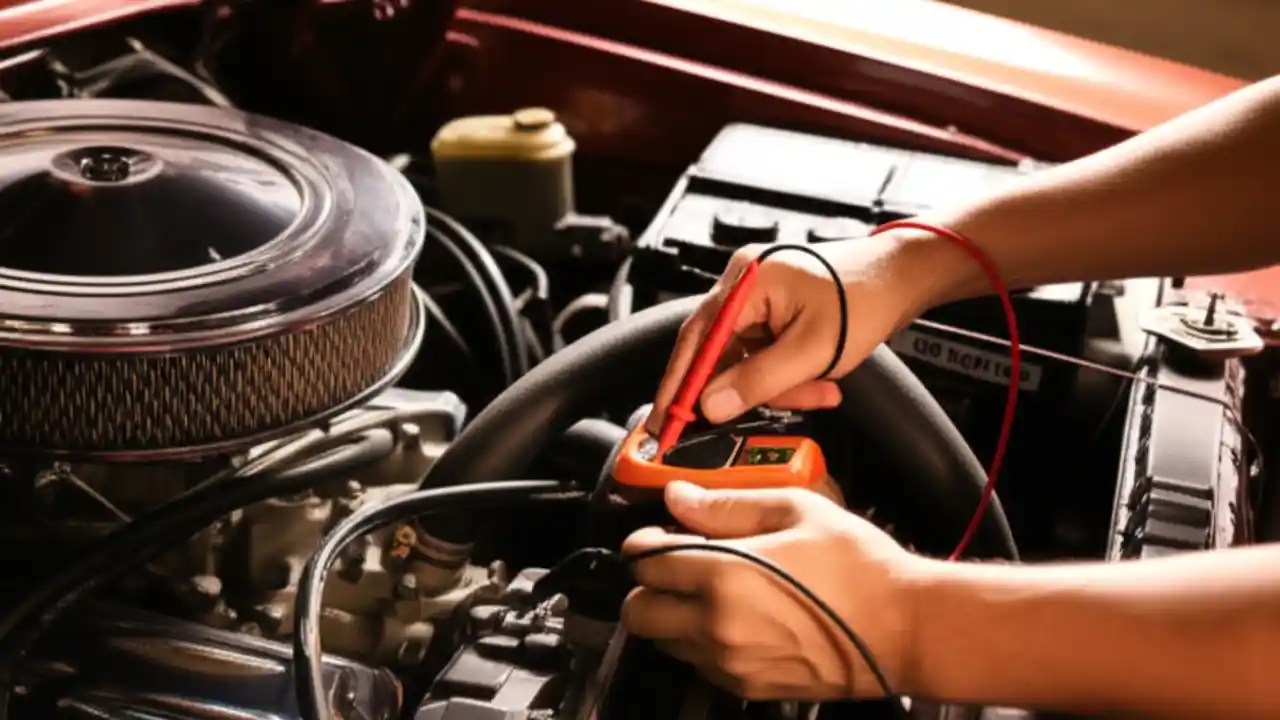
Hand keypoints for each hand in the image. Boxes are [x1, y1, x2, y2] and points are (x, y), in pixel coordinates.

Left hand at [620, 481, 928, 700]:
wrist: (905, 628)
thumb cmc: (858, 565)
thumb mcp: (794, 510)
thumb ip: (726, 504)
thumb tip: (678, 496)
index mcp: (722, 573)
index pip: (644, 560)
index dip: (646, 542)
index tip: (659, 535)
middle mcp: (716, 624)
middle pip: (638, 611)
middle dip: (649, 585)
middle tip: (677, 567)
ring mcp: (730, 662)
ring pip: (663, 641)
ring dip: (673, 616)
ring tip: (712, 592)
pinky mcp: (747, 687)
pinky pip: (698, 665)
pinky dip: (701, 644)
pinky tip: (738, 619)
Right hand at [645, 231, 951, 431]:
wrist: (903, 276)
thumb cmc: (866, 298)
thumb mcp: (812, 351)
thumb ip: (758, 381)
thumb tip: (711, 406)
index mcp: (746, 280)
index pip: (696, 341)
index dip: (679, 386)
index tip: (666, 423)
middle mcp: (743, 282)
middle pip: (717, 353)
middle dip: (745, 390)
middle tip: (749, 419)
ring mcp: (756, 295)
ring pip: (744, 359)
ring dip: (776, 386)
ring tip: (817, 391)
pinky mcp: (772, 309)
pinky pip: (762, 353)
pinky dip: (785, 375)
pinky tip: (816, 382)